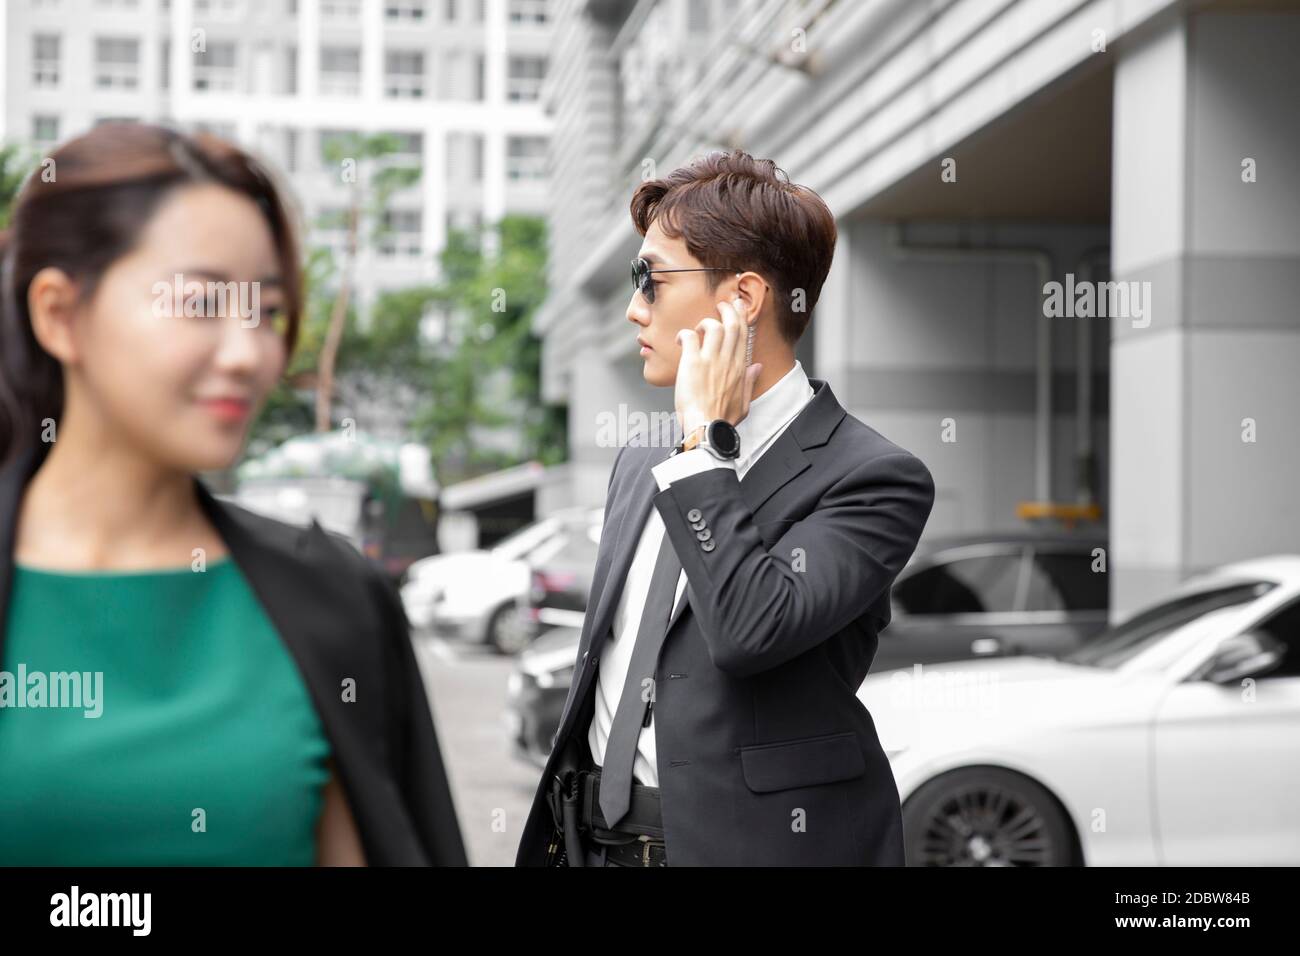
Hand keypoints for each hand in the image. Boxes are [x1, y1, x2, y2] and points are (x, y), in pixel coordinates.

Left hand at [674, 297, 762, 437]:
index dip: (741, 317)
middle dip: (728, 309)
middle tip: (721, 305)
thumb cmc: (721, 420)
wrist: (706, 427)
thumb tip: (757, 368)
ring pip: (714, 325)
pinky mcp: (693, 362)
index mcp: (740, 368)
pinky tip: (680, 340)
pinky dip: (684, 334)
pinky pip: (689, 336)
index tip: (738, 308)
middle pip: (733, 324)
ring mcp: (711, 359)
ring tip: (699, 327)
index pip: (744, 334)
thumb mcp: (744, 403)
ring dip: (706, 321)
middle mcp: (728, 360)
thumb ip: (749, 382)